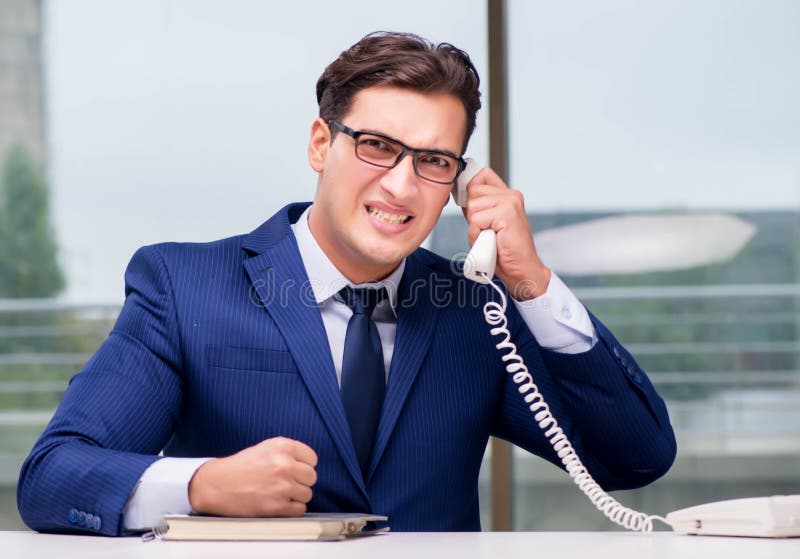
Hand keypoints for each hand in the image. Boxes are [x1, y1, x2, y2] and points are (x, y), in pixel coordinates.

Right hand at [188, 436, 317, 516]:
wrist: (217, 484)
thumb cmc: (240, 467)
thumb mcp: (266, 448)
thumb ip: (288, 452)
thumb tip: (308, 464)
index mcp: (283, 446)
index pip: (312, 458)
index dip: (304, 465)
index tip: (296, 470)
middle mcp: (284, 464)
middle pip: (311, 477)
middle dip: (301, 481)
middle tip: (287, 483)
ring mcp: (282, 486)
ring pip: (307, 494)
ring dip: (296, 496)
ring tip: (280, 493)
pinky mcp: (277, 506)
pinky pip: (299, 509)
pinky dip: (292, 509)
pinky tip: (279, 503)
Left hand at [462, 167, 550, 300]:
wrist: (521, 270)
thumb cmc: (503, 251)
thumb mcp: (487, 223)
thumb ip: (477, 207)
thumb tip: (457, 191)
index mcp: (508, 195)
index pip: (481, 175)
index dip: (469, 188)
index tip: (470, 207)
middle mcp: (511, 195)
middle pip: (472, 190)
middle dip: (471, 212)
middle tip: (485, 229)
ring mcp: (510, 203)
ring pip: (472, 206)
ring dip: (474, 227)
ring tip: (488, 237)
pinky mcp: (507, 214)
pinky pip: (476, 220)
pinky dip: (477, 234)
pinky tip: (490, 241)